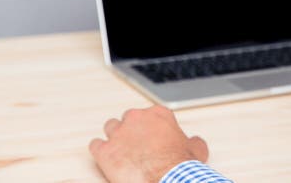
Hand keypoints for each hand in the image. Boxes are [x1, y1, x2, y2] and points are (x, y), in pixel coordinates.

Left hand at [89, 105, 208, 182]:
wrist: (167, 179)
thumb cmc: (179, 164)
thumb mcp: (196, 149)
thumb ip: (192, 141)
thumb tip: (194, 142)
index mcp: (158, 114)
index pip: (149, 114)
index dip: (150, 126)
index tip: (152, 136)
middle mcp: (136, 118)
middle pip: (128, 118)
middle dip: (132, 130)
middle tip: (137, 144)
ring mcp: (118, 133)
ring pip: (110, 127)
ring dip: (114, 137)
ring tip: (119, 149)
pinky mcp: (104, 150)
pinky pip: (95, 144)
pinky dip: (99, 150)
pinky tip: (105, 156)